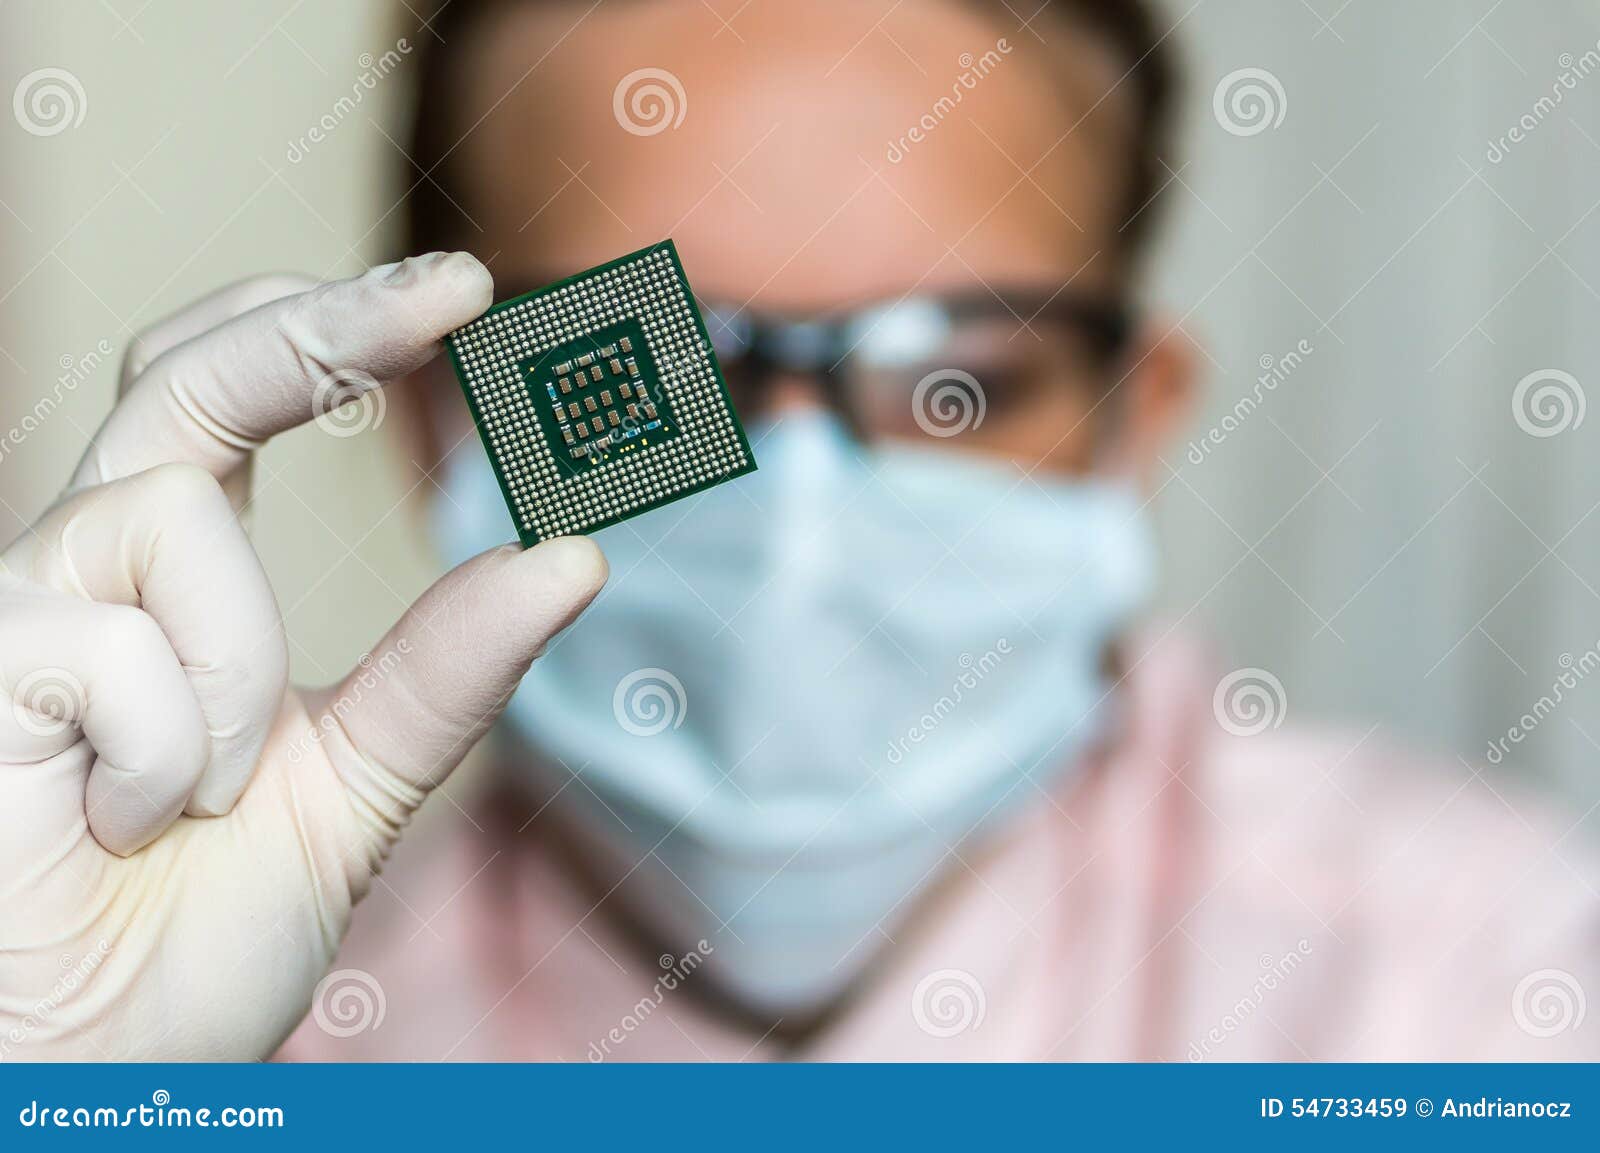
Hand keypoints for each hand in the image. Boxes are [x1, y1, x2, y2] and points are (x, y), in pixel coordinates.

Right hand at [0, 253, 606, 1059]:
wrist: (89, 1075)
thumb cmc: (190, 940)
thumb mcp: (356, 788)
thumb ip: (444, 673)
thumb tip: (573, 557)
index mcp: (176, 585)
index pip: (230, 397)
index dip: (329, 326)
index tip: (461, 293)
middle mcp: (88, 571)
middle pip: (182, 376)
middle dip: (313, 323)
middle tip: (446, 294)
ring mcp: (16, 615)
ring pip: (171, 513)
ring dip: (237, 666)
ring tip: (206, 798)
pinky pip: (114, 642)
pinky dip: (171, 749)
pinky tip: (121, 824)